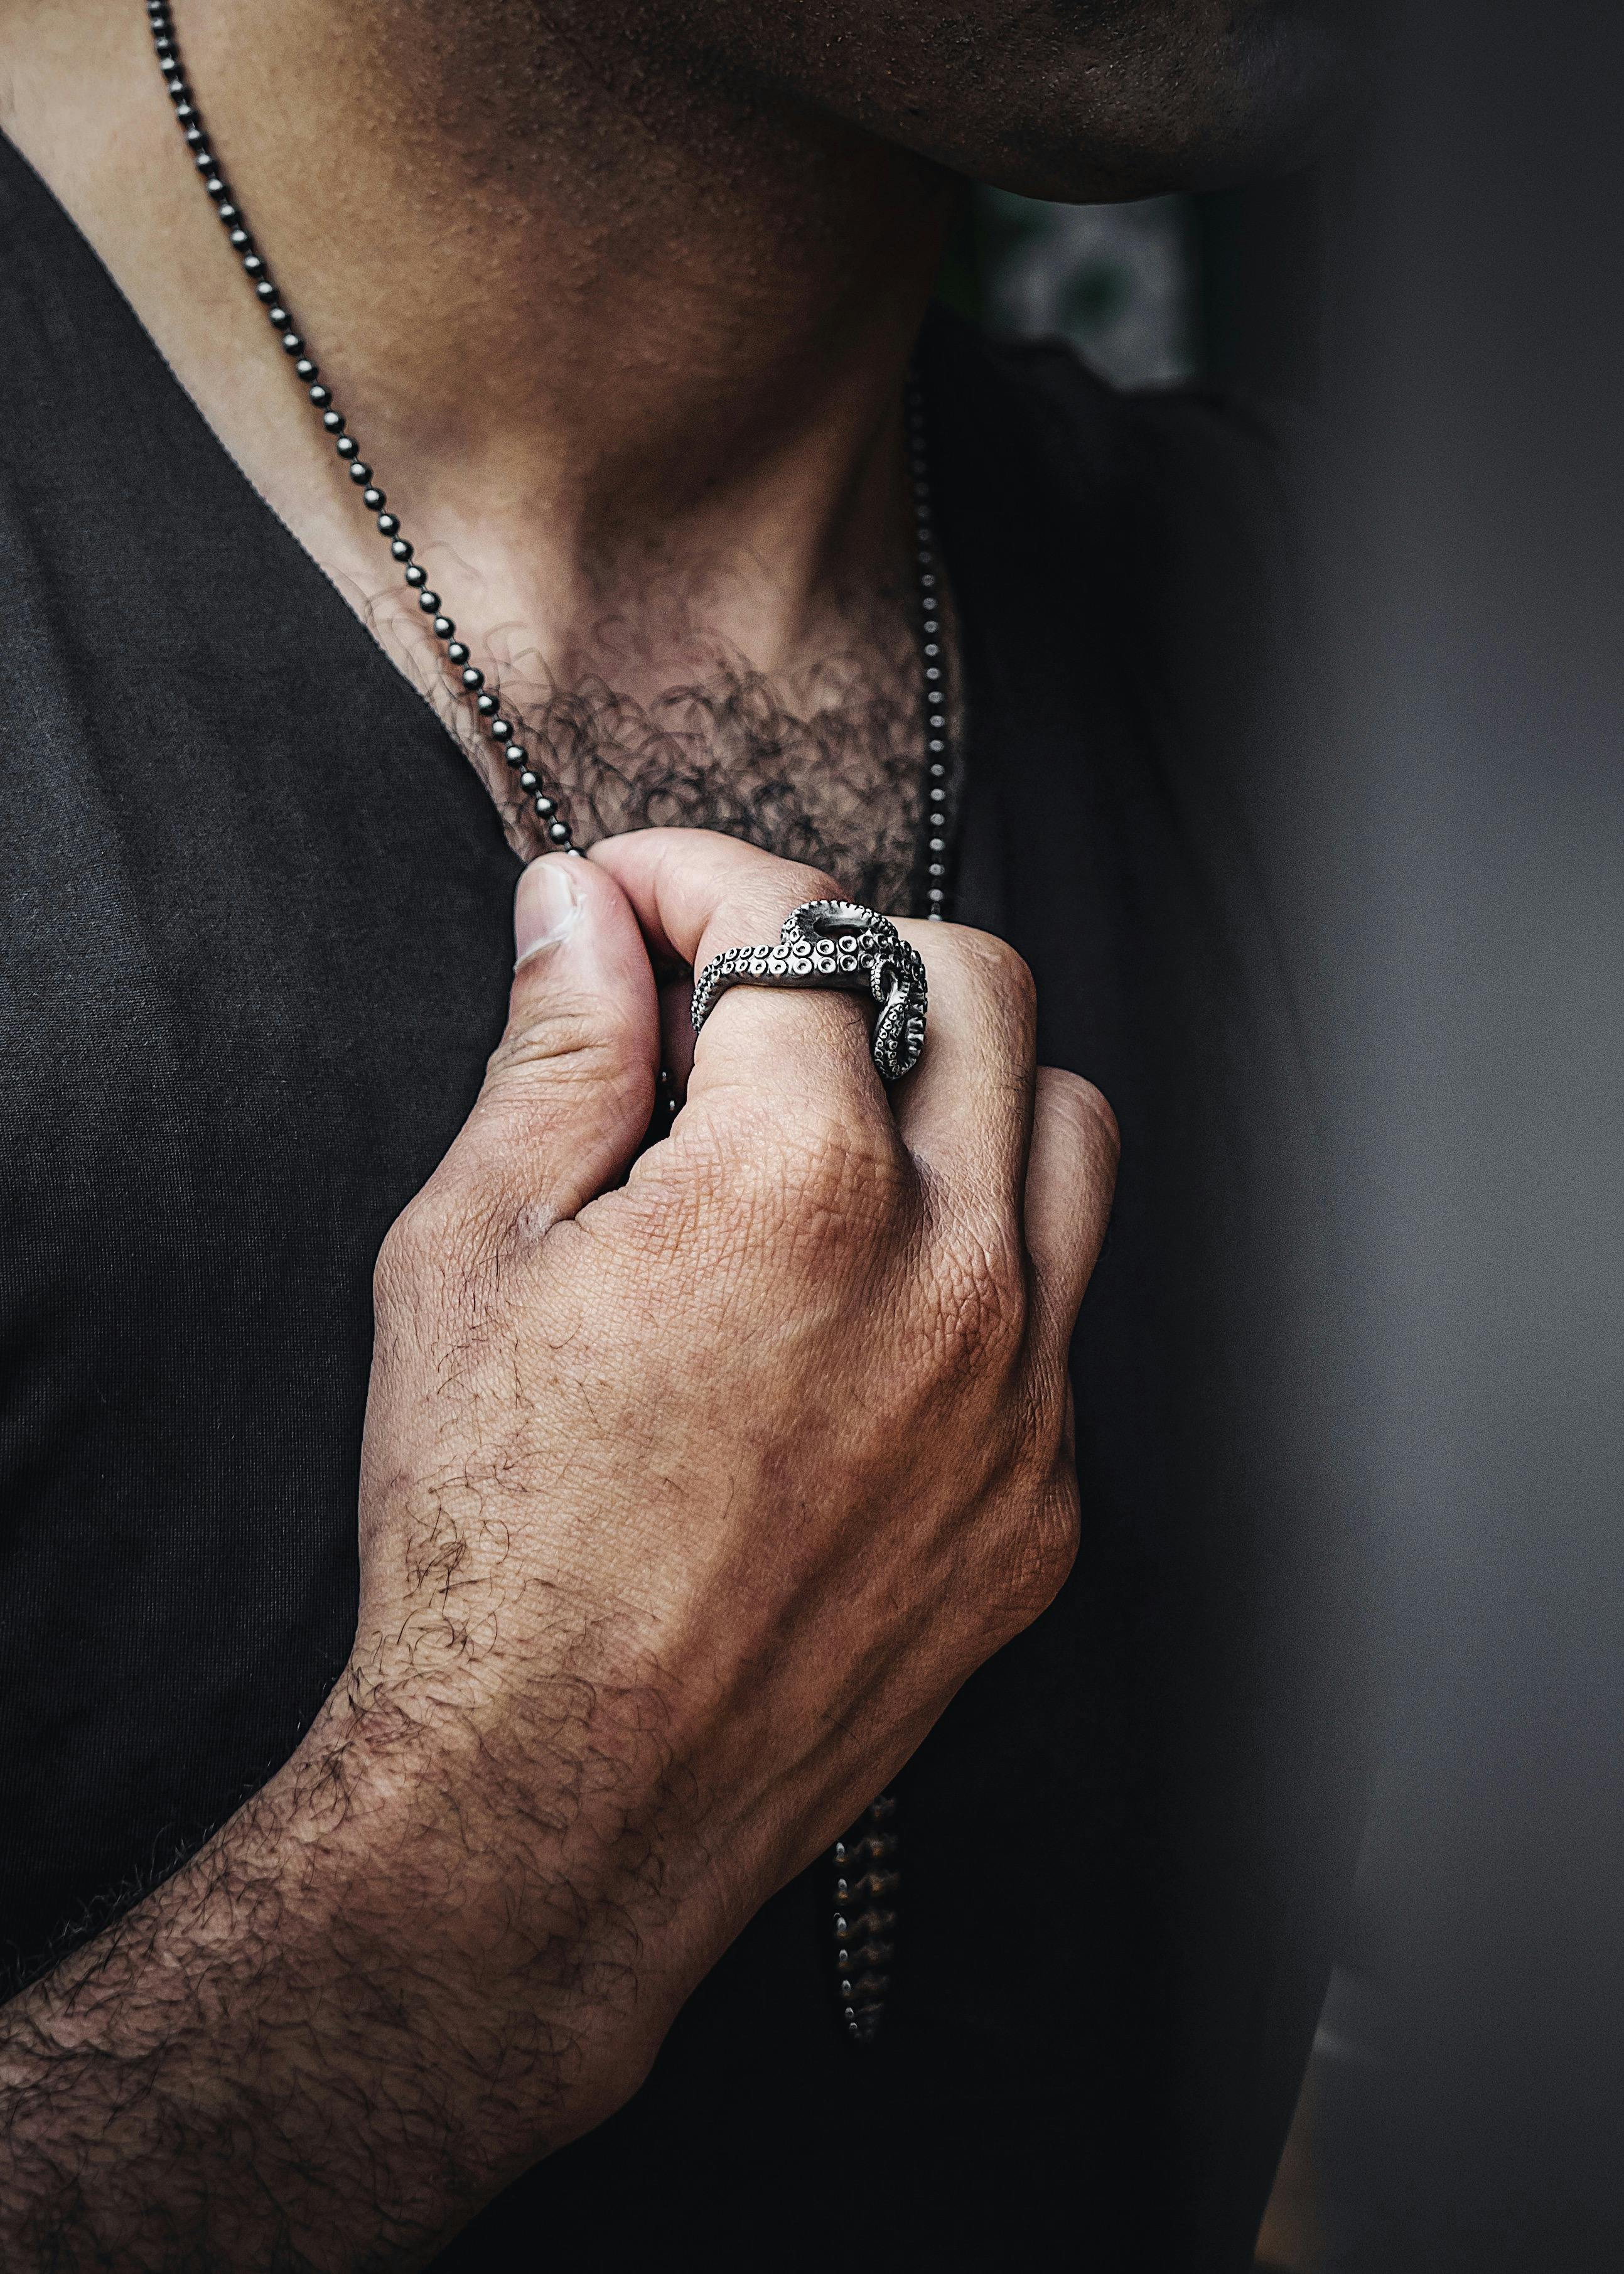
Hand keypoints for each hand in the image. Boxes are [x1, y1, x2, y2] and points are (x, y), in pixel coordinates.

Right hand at [0, 828, 1115, 2270]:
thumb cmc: (484, 1542)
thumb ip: (553, 1057)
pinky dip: (975, 1264)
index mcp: (793, 1189)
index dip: (701, 878)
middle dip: (855, 947)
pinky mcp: (1040, 1505)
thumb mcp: (465, 1260)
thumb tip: (578, 913)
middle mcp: (951, 1277)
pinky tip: (858, 1320)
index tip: (641, 902)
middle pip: (980, 985)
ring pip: (1062, 1134)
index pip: (800, 930)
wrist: (556, 1804)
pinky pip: (1060, 1316)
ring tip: (830, 1135)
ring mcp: (1022, 1399)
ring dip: (957, 1087)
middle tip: (745, 997)